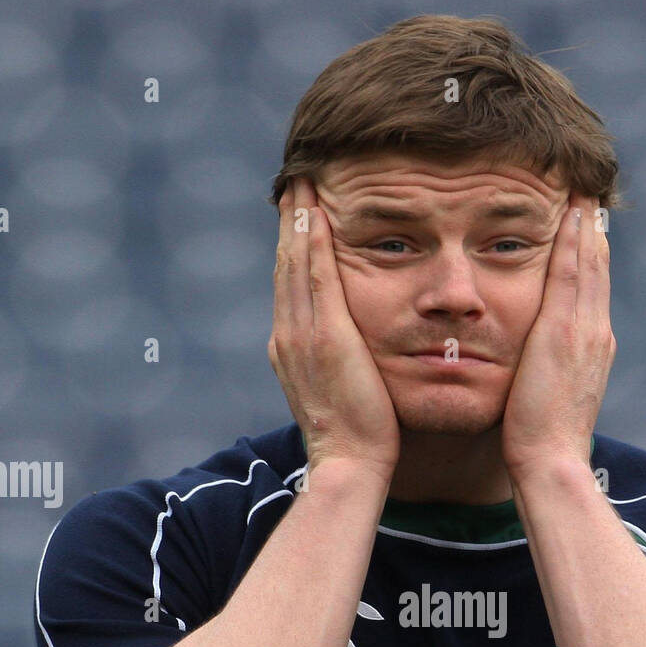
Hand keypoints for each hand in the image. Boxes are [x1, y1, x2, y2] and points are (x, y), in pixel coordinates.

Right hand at [268, 176, 400, 478]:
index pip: (290, 285)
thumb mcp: (344, 393)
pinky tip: (316, 209)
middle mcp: (288, 336)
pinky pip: (315, 274)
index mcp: (291, 349)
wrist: (349, 466)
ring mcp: (301, 335)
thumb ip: (342, 365)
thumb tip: (354, 354)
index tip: (299, 214)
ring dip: (298, 218)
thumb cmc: (359, 440)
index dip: (293, 247)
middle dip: (290, 221)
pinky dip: (312, 239)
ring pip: (294, 262)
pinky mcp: (325, 336)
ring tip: (302, 180)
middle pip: (285, 264)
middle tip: (295, 180)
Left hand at [501, 194, 615, 481]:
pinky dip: (575, 239)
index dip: (590, 253)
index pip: (592, 289)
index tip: (585, 223)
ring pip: (590, 263)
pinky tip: (570, 210)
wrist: (551, 462)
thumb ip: (545, 372)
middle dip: (592, 229)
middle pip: (598, 268)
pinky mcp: (566, 332)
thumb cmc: (540, 442)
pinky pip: (573, 272)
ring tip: (581, 188)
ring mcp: (586, 331)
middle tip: (588, 190)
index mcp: (592, 348)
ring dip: (586, 223)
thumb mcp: (546, 398)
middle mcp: (596, 333)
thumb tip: (535, 364)